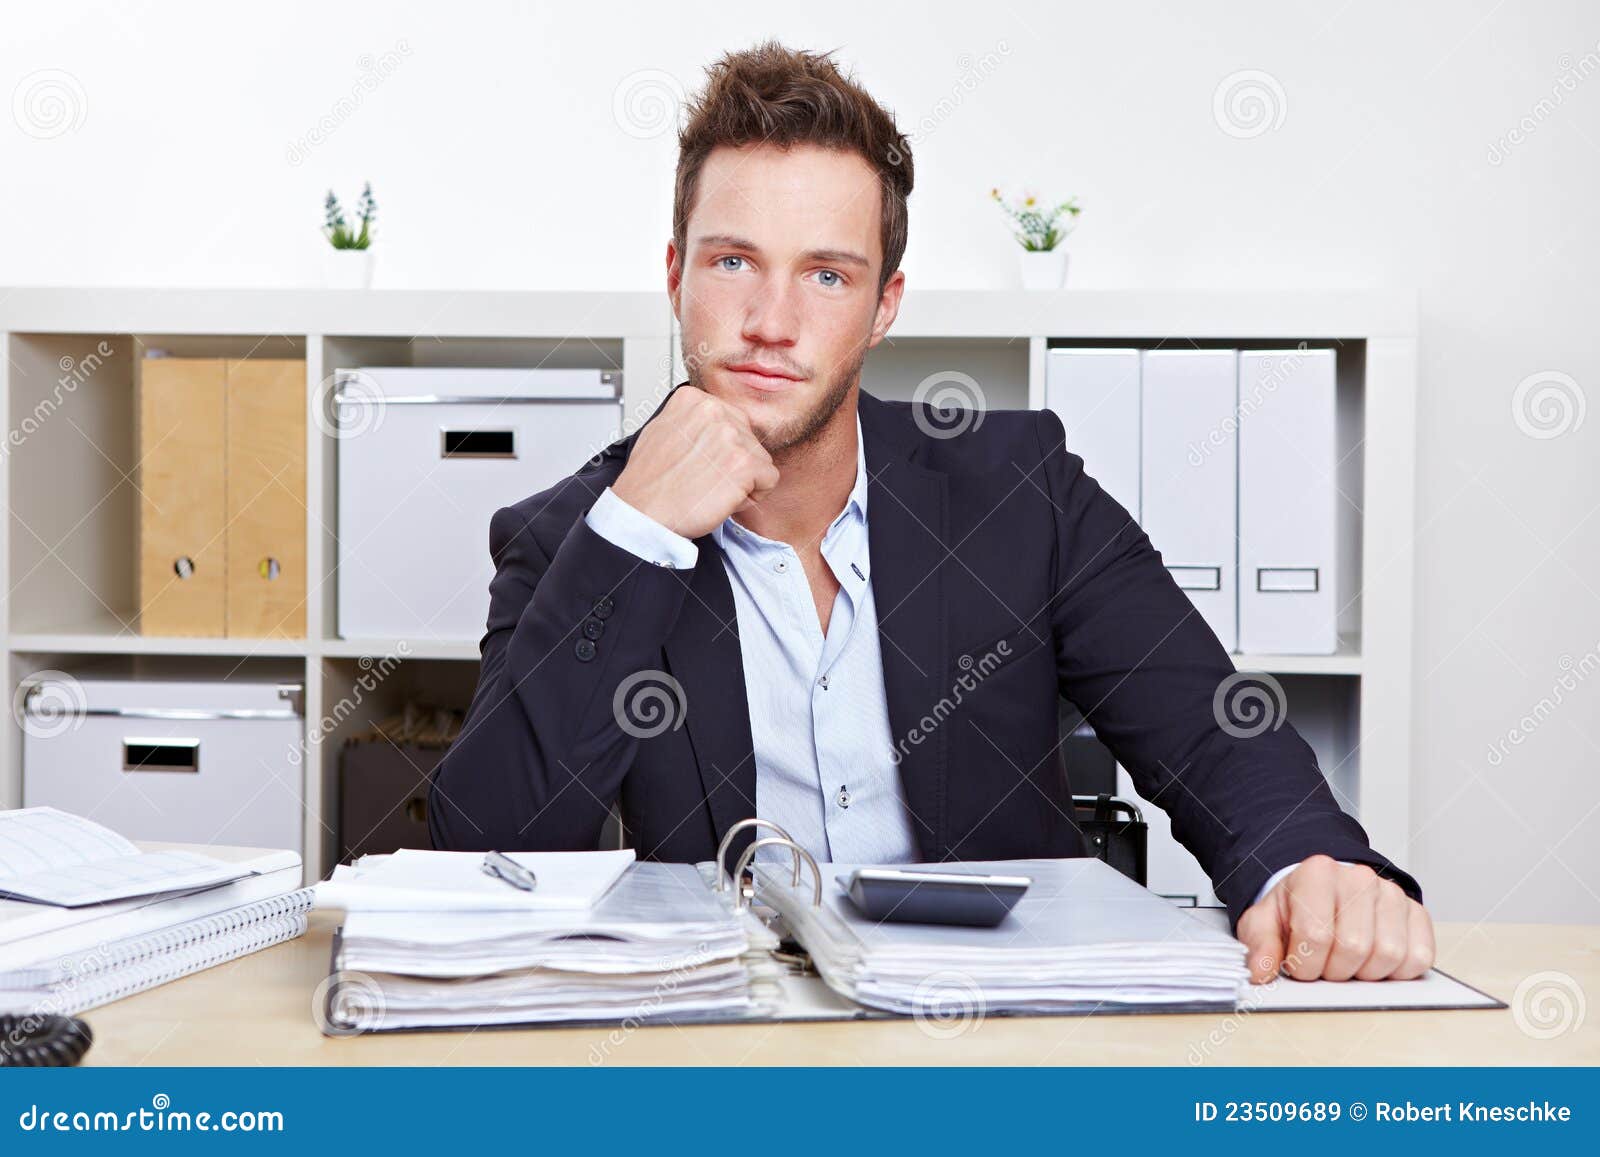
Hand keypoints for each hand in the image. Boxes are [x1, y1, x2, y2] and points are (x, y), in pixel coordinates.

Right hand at [612, 386, 779, 539]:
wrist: (643, 513)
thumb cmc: (649, 483)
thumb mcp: (662, 430)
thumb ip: (692, 420)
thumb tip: (715, 422)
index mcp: (694, 399)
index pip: (734, 421)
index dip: (721, 449)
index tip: (698, 461)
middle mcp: (714, 411)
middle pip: (750, 439)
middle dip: (734, 464)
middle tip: (704, 478)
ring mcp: (731, 436)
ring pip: (761, 460)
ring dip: (742, 481)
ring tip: (709, 488)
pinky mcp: (744, 463)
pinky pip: (769, 479)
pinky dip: (751, 496)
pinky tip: (723, 497)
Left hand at [1236, 855, 1434, 983]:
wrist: (1323, 891)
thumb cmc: (1296, 907)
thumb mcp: (1264, 921)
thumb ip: (1260, 945)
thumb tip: (1261, 973)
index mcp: (1317, 873)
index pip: (1316, 935)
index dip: (1304, 964)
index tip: (1298, 965)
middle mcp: (1359, 878)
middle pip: (1354, 948)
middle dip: (1333, 971)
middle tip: (1323, 964)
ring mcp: (1391, 894)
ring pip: (1388, 955)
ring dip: (1364, 973)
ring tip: (1346, 961)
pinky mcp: (1416, 914)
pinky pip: (1418, 958)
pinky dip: (1396, 972)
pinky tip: (1373, 961)